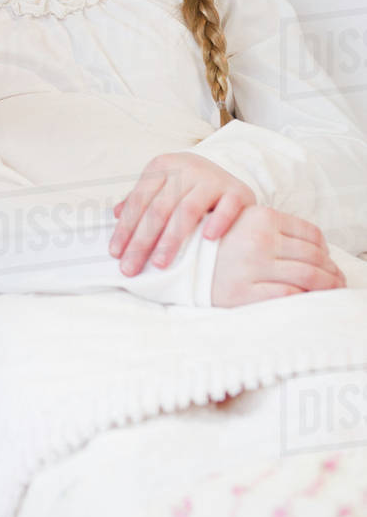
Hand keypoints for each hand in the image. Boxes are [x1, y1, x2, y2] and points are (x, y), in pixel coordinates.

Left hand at [108, 152, 256, 276]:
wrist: (229, 172)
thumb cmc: (188, 185)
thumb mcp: (163, 186)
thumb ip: (141, 199)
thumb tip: (115, 213)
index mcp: (162, 167)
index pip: (139, 200)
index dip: (125, 227)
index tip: (116, 253)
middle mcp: (186, 169)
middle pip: (159, 208)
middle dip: (142, 241)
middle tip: (131, 267)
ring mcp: (212, 179)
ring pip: (187, 210)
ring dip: (171, 239)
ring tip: (160, 264)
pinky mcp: (237, 191)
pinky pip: (228, 207)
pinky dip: (218, 221)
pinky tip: (208, 240)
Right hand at [211, 206, 345, 305]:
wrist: (178, 261)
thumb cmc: (216, 242)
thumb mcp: (244, 221)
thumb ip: (276, 228)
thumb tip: (318, 249)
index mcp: (261, 218)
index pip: (310, 234)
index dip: (326, 249)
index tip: (328, 261)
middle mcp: (259, 240)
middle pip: (314, 256)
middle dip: (332, 271)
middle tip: (338, 280)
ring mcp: (252, 267)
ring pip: (308, 276)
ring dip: (327, 286)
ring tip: (332, 291)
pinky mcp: (244, 292)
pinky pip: (288, 295)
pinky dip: (305, 297)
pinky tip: (307, 299)